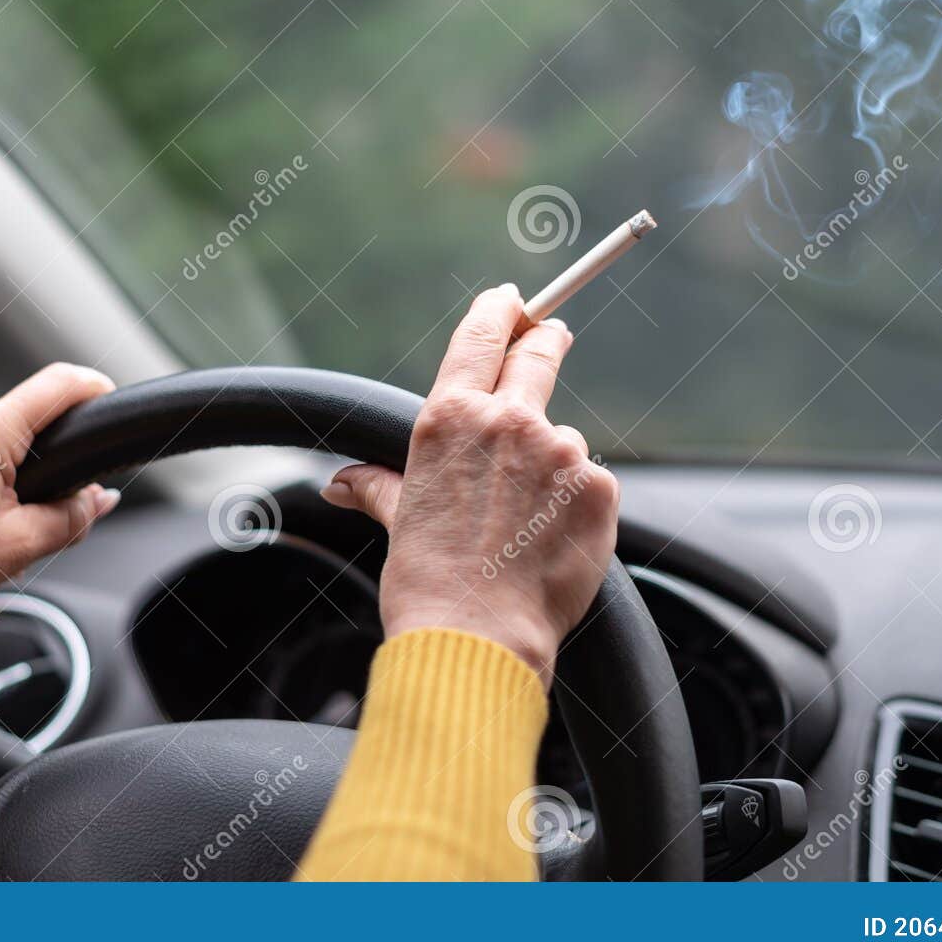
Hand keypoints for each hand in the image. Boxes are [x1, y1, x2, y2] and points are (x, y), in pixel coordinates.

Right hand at [320, 284, 618, 686]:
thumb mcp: (399, 521)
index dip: (500, 311)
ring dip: (550, 466)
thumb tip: (342, 482)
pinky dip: (575, 505)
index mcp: (450, 418)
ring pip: (563, 440)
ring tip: (524, 525)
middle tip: (552, 334)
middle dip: (546, 340)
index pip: (481, 337)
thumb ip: (378, 485)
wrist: (478, 639)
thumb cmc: (428, 582)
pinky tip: (550, 542)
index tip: (513, 302)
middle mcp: (508, 422)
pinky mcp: (599, 489)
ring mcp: (561, 452)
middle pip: (539, 355)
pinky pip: (590, 484)